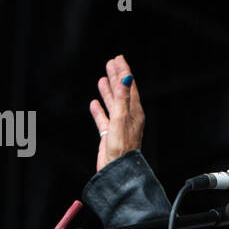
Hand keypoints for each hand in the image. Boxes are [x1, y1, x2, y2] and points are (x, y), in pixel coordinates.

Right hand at [89, 54, 145, 172]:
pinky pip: (103, 118)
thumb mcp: (121, 118)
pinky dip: (99, 110)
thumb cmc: (122, 147)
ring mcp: (118, 126)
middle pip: (121, 92)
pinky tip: (94, 103)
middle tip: (111, 62)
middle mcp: (128, 117)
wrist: (117, 170)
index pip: (129, 86)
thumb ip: (122, 97)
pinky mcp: (109, 135)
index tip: (118, 59)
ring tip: (102, 78)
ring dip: (108, 91)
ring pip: (112, 103)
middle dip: (116, 77)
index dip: (124, 72)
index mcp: (135, 112)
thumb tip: (127, 77)